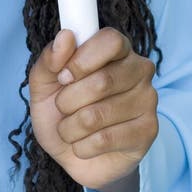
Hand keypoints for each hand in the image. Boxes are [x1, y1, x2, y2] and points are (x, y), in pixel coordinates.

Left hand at [29, 28, 157, 191]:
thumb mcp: (44, 83)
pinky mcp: (148, 132)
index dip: (81, 61)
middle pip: (103, 81)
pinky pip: (105, 139)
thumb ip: (50, 59)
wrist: (70, 154)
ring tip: (70, 129)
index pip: (110, 40)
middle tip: (63, 107)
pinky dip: (82, 146)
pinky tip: (84, 144)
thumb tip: (66, 36)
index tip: (63, 77)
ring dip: (70, 127)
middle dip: (68, 100)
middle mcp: (139, 69)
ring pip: (99, 114)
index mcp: (116, 49)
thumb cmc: (60, 111)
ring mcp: (147, 100)